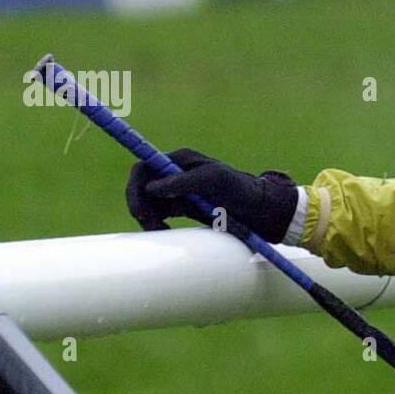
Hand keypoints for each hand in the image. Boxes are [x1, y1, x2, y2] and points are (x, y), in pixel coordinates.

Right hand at [126, 148, 297, 240]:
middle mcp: (174, 173)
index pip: (144, 167)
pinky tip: (166, 233)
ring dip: (148, 219)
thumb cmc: (240, 189)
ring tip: (162, 232)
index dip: (135, 186)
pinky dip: (156, 225)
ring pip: (147, 204)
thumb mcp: (215, 180)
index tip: (140, 208)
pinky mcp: (182, 208)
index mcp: (179, 160)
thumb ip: (184, 181)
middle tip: (150, 225)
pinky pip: (158, 216)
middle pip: (141, 187)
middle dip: (140, 206)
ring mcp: (176, 191)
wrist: (259, 211)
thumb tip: (151, 188)